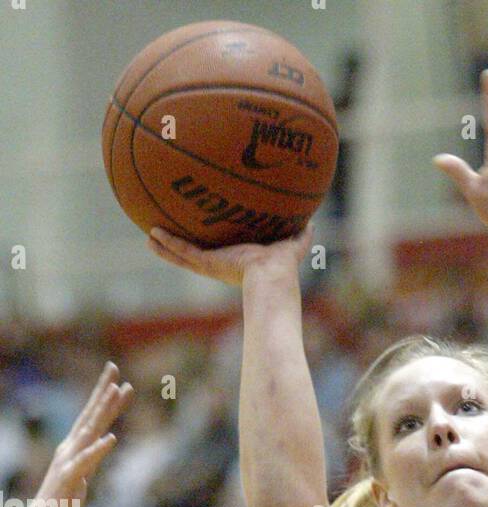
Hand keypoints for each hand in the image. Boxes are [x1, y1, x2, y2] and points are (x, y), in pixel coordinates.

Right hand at [33, 361, 132, 506]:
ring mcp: (69, 462)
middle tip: (115, 367)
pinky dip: (99, 450)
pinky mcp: (70, 479)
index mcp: (75, 448)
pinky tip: (111, 438)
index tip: (118, 377)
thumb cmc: (61, 504)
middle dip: (103, 391)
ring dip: (103, 410)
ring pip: (89, 431)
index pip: (92, 417)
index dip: (104, 397)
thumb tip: (98, 450)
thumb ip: (90, 461)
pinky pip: (87, 462)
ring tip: (115, 390)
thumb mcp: (81, 478)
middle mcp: (71, 449)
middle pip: (90, 415)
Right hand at [148, 219, 316, 286]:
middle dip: (180, 246)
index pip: (220, 250)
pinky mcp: (207, 264)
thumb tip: (312, 221)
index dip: (209, 244)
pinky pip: (183, 252)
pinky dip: (167, 245)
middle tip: (164, 237)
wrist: (273, 277)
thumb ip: (301, 233)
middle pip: (196, 253)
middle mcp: (223, 263)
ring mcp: (213, 264)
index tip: (200, 237)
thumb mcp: (292, 243)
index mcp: (239, 259)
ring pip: (183, 255)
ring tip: (148, 237)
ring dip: (166, 247)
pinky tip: (151, 235)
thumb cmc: (285, 265)